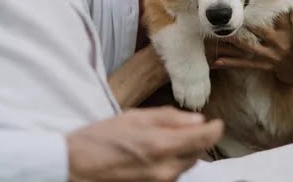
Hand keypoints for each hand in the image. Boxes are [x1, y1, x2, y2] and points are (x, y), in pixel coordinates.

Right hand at [67, 107, 222, 181]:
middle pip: (197, 154)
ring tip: (160, 140)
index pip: (205, 138)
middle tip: (182, 127)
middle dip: (195, 139)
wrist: (75, 167)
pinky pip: (171, 176)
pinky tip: (152, 154)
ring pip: (185, 166)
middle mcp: (165, 169)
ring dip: (182, 152)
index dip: (215, 129)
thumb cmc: (100, 138)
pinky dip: (170, 164)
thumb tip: (197, 119)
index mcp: (161, 145)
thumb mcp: (134, 117)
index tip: (216, 122)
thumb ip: (169, 118)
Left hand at [208, 0, 292, 82]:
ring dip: (232, 42)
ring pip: (248, 47)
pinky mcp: (262, 66)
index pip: (280, 16)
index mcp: (290, 31)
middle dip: (244, 21)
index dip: (268, 6)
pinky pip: (244, 65)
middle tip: (228, 12)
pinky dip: (230, 63)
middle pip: (260, 29)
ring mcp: (270, 56)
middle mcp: (279, 43)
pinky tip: (215, 60)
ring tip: (216, 35)